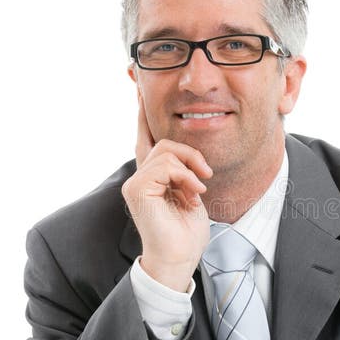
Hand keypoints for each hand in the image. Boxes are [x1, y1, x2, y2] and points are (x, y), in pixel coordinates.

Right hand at [121, 95, 212, 290]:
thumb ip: (185, 170)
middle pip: (163, 140)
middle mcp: (140, 175)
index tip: (138, 83)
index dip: (142, 111)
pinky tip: (192, 194)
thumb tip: (193, 156)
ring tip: (198, 191)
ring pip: (166, 150)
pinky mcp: (137, 189)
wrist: (180, 256)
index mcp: (152, 175)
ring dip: (191, 169)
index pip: (145, 135)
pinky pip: (165, 165)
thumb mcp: (192, 192)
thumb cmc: (187, 231)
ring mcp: (136, 182)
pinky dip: (185, 177)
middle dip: (190, 154)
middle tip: (204, 176)